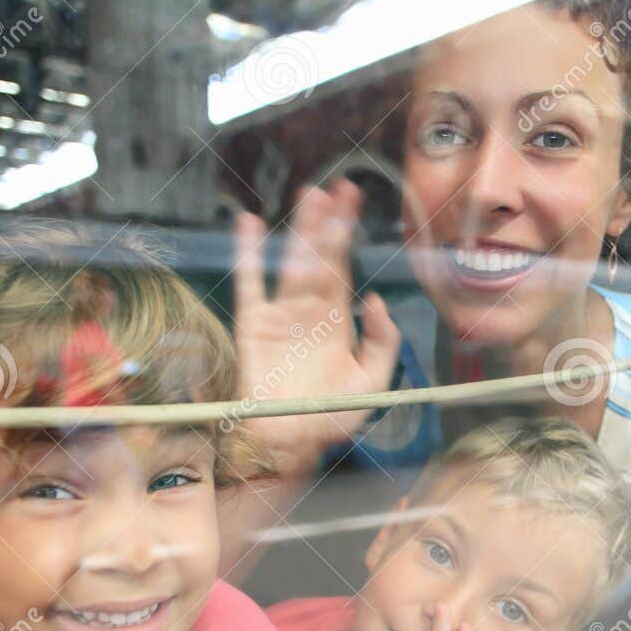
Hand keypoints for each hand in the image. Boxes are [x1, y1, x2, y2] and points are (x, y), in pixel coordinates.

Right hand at [232, 180, 399, 464]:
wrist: (287, 444)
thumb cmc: (329, 418)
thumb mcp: (371, 383)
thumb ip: (381, 343)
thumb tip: (374, 300)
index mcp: (338, 323)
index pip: (344, 269)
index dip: (348, 235)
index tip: (354, 200)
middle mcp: (309, 312)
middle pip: (321, 258)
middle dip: (328, 223)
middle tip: (336, 186)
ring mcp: (280, 315)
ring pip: (292, 262)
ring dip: (300, 230)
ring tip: (309, 195)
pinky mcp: (253, 324)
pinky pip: (250, 282)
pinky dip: (248, 253)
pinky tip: (250, 223)